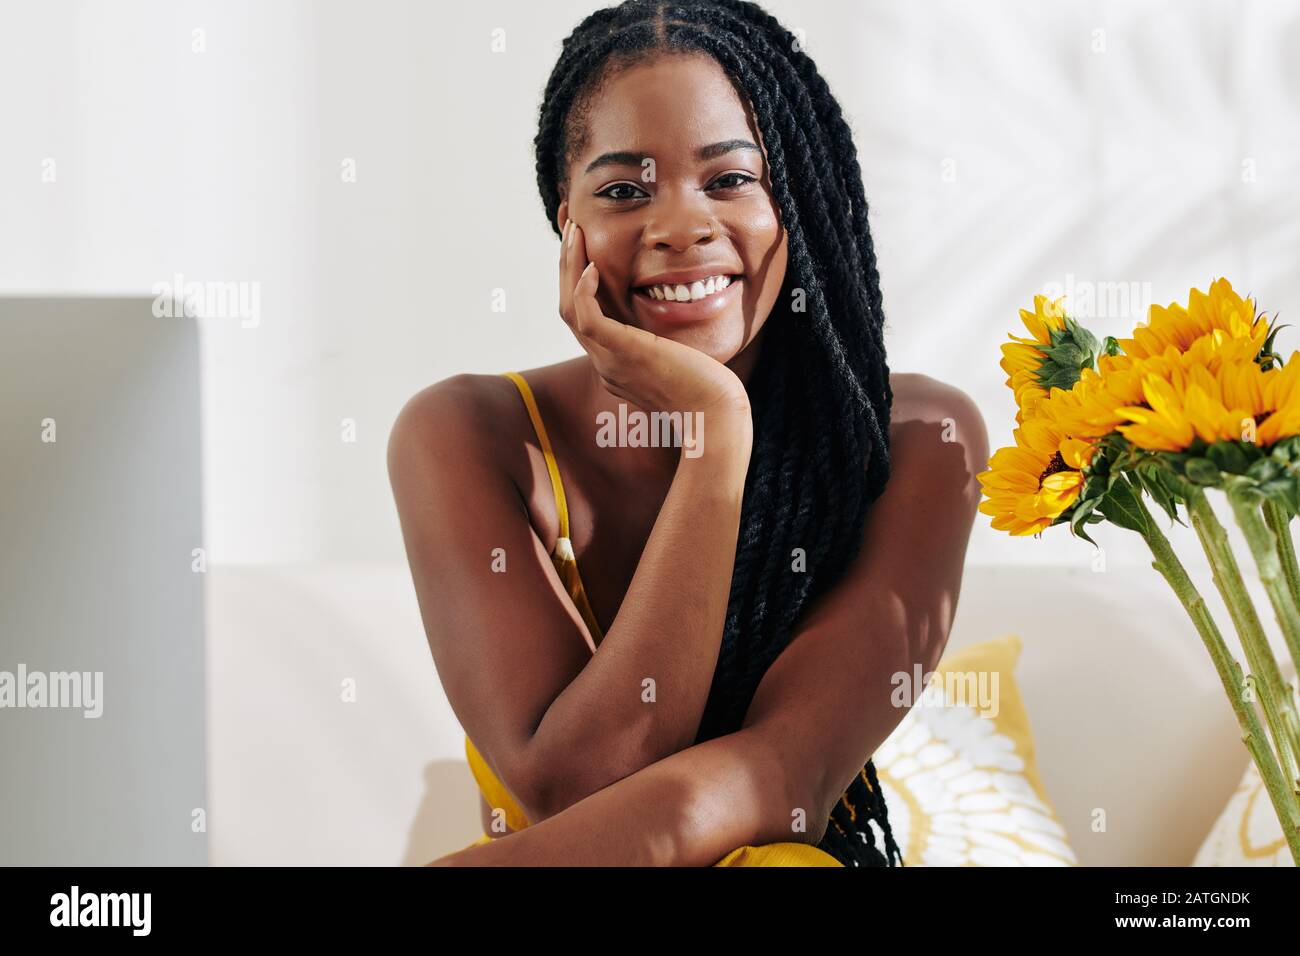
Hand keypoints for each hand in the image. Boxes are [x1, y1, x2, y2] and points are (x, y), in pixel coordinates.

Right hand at [558, 220, 751, 421]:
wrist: (715, 417)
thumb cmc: (710, 392)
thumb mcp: (681, 360)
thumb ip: (668, 342)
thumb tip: (675, 317)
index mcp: (614, 364)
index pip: (584, 318)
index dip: (578, 281)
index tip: (586, 249)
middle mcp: (604, 363)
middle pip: (567, 308)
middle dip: (567, 265)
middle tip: (571, 229)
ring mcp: (608, 360)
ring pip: (569, 308)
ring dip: (569, 267)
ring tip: (574, 232)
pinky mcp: (621, 353)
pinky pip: (586, 317)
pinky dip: (584, 288)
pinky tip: (596, 265)